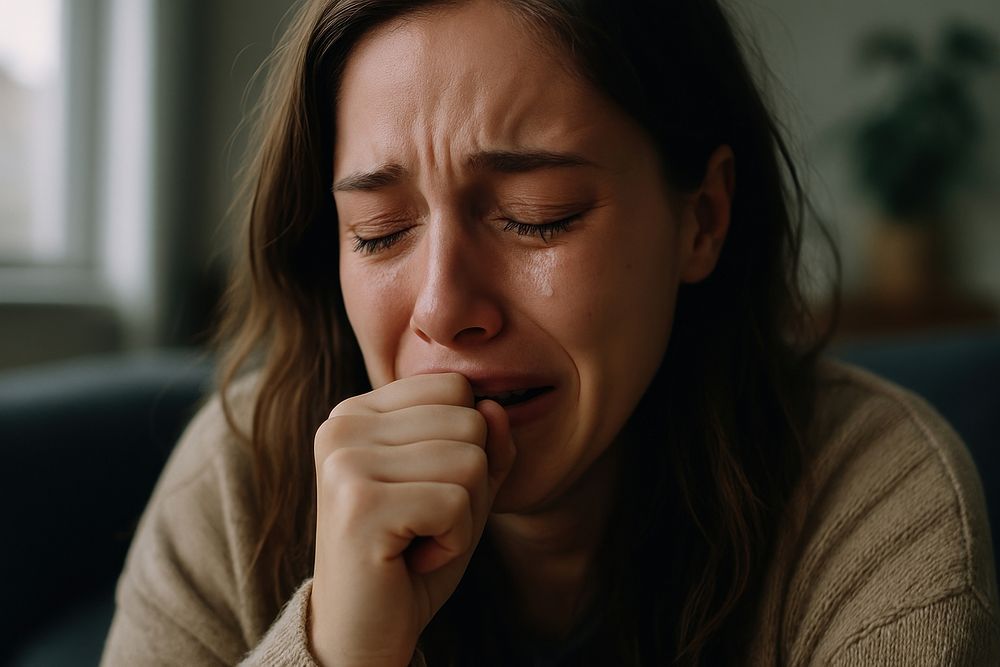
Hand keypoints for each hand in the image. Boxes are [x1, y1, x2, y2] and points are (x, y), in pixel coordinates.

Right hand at [307, 373, 516, 666]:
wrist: (362, 634)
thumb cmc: (412, 557)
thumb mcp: (462, 491)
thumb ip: (486, 445)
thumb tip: (496, 407)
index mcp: (358, 411)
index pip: (456, 388)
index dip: (467, 447)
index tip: (424, 492)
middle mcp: (342, 425)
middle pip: (470, 422)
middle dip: (470, 485)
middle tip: (424, 524)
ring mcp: (345, 462)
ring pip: (470, 461)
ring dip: (463, 517)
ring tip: (417, 539)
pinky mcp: (359, 504)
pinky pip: (457, 502)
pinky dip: (453, 541)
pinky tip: (413, 558)